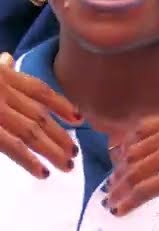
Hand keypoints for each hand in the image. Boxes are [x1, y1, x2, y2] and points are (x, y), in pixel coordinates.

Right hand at [0, 52, 81, 177]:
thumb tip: (7, 59)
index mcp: (1, 76)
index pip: (39, 90)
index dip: (61, 104)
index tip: (79, 118)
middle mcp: (1, 91)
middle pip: (39, 116)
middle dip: (60, 135)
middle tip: (74, 154)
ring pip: (31, 131)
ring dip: (52, 151)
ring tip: (65, 166)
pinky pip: (10, 144)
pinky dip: (28, 160)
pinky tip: (40, 172)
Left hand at [105, 57, 158, 215]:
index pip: (143, 129)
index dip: (128, 144)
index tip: (122, 157)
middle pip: (135, 151)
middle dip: (122, 168)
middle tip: (116, 183)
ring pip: (135, 171)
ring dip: (120, 187)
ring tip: (113, 199)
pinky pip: (144, 189)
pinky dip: (128, 200)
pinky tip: (120, 209)